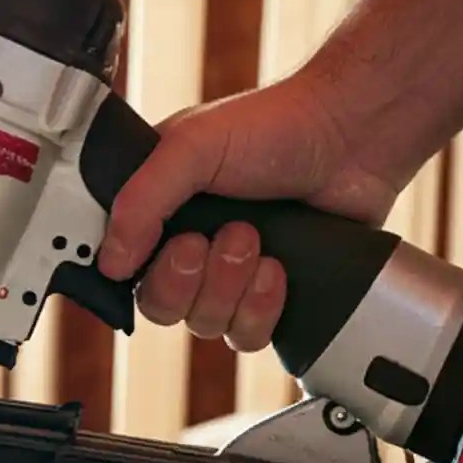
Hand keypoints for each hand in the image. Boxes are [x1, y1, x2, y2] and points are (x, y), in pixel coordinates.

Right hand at [95, 74, 398, 352]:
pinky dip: (261, 308)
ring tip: (255, 240)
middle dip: (189, 279)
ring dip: (229, 287)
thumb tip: (111, 262)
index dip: (138, 270)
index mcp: (158, 210)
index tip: (172, 245)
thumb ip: (140, 200)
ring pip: (203, 324)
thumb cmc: (274, 127)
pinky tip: (278, 270)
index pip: (122, 267)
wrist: (351, 137)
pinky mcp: (270, 297)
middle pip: (160, 306)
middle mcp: (189, 246)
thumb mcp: (189, 146)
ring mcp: (230, 275)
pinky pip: (246, 336)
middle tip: (214, 239)